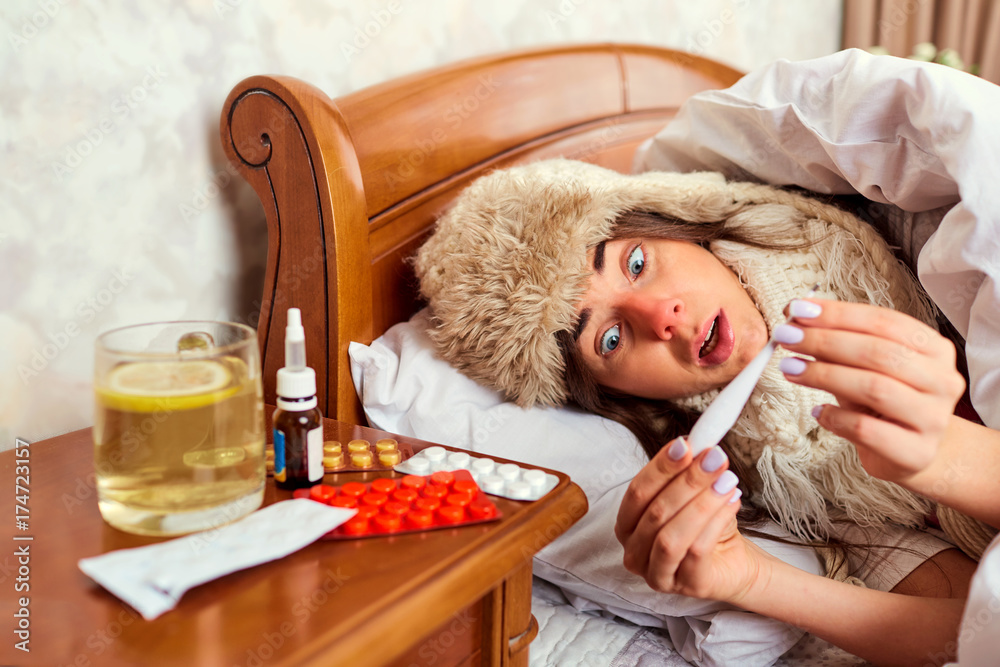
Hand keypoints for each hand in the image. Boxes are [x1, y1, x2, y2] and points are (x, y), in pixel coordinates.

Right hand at [615, 437, 763, 603]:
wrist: (734, 561)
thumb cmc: (705, 525)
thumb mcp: (691, 494)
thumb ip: (686, 470)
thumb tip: (697, 443)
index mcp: (627, 525)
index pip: (637, 491)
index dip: (661, 467)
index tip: (686, 444)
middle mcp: (634, 552)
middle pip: (655, 512)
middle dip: (687, 481)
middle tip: (715, 458)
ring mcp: (657, 574)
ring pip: (671, 536)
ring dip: (701, 503)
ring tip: (727, 481)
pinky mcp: (686, 585)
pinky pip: (696, 552)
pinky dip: (715, 522)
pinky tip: (732, 502)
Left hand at [777, 299, 964, 484]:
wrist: (912, 453)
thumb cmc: (885, 403)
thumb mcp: (864, 368)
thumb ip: (838, 344)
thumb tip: (797, 320)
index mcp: (934, 349)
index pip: (885, 322)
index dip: (839, 314)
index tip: (798, 309)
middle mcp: (942, 381)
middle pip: (878, 353)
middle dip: (825, 341)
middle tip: (787, 336)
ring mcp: (933, 419)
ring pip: (874, 388)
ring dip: (824, 374)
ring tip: (790, 368)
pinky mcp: (916, 452)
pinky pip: (866, 429)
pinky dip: (835, 417)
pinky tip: (817, 411)